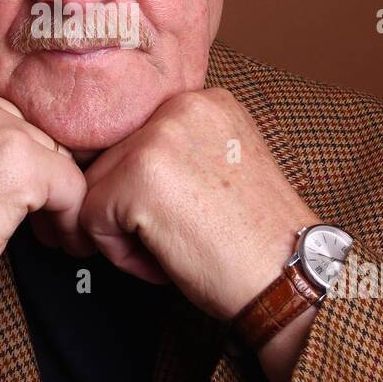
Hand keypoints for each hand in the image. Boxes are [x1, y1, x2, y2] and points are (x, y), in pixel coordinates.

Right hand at [0, 83, 85, 325]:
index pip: (9, 124)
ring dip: (56, 201)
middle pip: (38, 139)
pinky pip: (73, 188)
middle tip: (36, 226)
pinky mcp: (20, 163)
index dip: (18, 169)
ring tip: (44, 236)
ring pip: (59, 161)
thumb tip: (25, 165)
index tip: (16, 204)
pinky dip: (71, 220)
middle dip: (41, 183)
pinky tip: (57, 242)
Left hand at [74, 88, 318, 324]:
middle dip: (134, 210)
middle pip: (110, 162)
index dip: (150, 192)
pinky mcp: (138, 178)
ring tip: (180, 243)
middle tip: (186, 234)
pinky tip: (169, 258)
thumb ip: (176, 150)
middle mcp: (181, 106)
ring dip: (126, 231)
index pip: (134, 141)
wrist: (292, 280)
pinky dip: (121, 255)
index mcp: (204, 101)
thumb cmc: (258, 240)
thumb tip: (115, 165)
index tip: (188, 215)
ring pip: (96, 190)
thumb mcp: (223, 166)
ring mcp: (157, 138)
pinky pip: (90, 221)